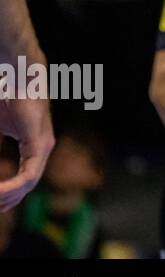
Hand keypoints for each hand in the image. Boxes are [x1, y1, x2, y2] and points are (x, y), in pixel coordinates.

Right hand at [0, 80, 54, 211]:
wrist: (20, 76)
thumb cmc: (7, 96)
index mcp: (34, 145)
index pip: (25, 176)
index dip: (10, 192)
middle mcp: (43, 148)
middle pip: (28, 184)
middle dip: (9, 200)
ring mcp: (44, 146)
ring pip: (29, 183)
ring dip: (8, 195)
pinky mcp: (41, 144)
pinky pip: (29, 175)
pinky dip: (12, 187)